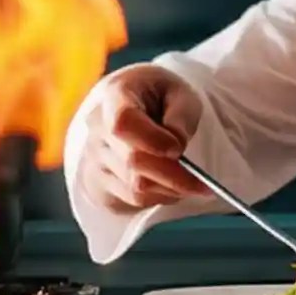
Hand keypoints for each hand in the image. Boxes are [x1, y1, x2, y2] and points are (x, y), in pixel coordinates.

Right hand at [77, 64, 210, 214]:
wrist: (134, 104)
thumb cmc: (160, 96)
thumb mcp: (181, 93)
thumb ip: (181, 116)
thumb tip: (176, 148)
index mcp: (115, 95)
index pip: (123, 123)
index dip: (151, 141)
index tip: (178, 149)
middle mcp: (96, 129)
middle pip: (133, 163)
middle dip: (174, 176)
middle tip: (204, 185)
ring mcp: (92, 158)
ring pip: (134, 188)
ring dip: (169, 190)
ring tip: (190, 182)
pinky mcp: (97, 183)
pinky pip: (130, 201)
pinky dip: (157, 198)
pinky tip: (169, 184)